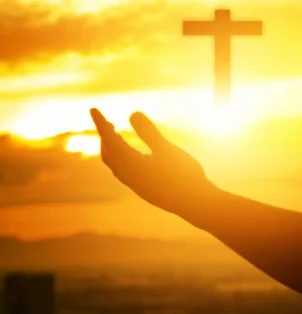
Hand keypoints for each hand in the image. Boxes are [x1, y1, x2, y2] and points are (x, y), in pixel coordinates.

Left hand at [91, 108, 218, 217]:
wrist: (197, 205)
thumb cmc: (184, 175)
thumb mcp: (167, 150)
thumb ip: (149, 133)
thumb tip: (132, 113)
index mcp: (132, 165)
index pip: (109, 140)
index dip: (100, 123)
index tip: (93, 109)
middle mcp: (130, 177)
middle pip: (109, 155)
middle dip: (106, 138)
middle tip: (108, 123)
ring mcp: (138, 187)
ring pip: (117, 167)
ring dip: (114, 150)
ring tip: (119, 138)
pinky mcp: (147, 191)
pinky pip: (127, 174)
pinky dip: (124, 160)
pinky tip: (138, 157)